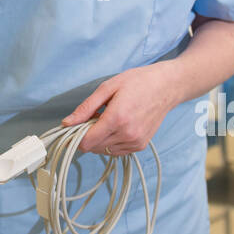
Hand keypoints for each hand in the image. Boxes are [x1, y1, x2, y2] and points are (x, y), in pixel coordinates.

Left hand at [62, 62, 181, 155]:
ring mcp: (135, 142)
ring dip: (99, 139)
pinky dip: (111, 141)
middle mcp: (127, 134)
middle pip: (93, 148)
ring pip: (104, 150)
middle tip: (95, 116)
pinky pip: (117, 151)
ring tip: (108, 118)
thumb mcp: (108, 87)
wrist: (167, 86)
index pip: (86, 142)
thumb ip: (86, 108)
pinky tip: (116, 126)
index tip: (76, 124)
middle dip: (88, 134)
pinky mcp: (141, 146)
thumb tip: (66, 123)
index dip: (76, 135)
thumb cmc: (138, 82)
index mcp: (117, 118)